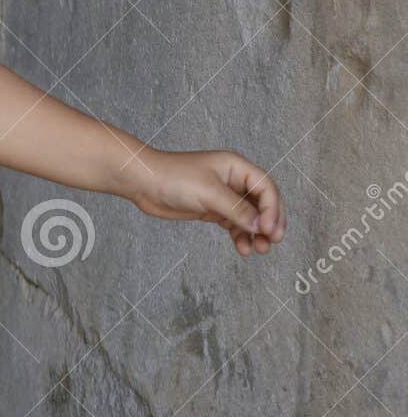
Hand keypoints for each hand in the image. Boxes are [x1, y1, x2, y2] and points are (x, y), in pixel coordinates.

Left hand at [120, 147, 285, 256]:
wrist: (143, 183)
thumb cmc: (173, 177)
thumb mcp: (209, 193)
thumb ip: (236, 209)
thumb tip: (260, 226)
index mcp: (237, 167)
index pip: (266, 188)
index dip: (272, 209)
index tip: (268, 229)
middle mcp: (233, 180)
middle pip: (262, 203)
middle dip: (270, 222)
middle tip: (273, 241)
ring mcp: (223, 196)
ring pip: (249, 216)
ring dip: (257, 233)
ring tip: (260, 250)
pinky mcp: (211, 209)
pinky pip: (234, 224)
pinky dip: (240, 236)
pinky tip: (243, 248)